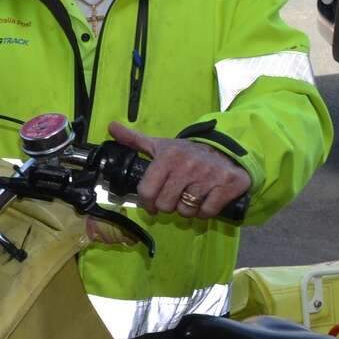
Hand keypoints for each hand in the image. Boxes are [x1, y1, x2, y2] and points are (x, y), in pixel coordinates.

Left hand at [108, 121, 250, 219]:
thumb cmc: (188, 153)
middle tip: (175, 197)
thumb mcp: (161, 145)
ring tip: (190, 197)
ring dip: (187, 209)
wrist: (226, 149)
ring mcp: (208, 176)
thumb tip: (111, 126)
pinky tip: (206, 199)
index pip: (147, 192)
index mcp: (168, 157)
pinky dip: (205, 211)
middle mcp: (188, 165)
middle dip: (168, 205)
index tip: (151, 204)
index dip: (147, 203)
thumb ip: (135, 139)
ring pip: (186, 210)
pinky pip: (207, 211)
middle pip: (165, 205)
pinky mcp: (226, 185)